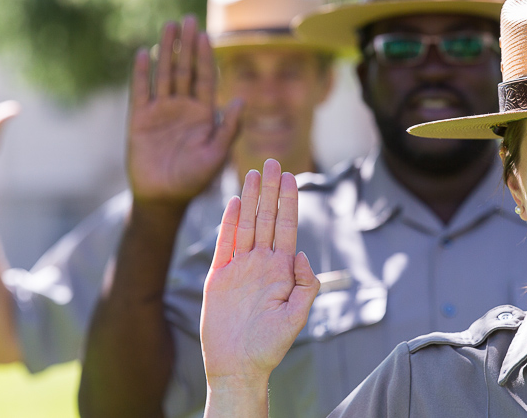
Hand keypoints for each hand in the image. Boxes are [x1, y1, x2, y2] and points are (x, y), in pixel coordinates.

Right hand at [127, 15, 239, 202]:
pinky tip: (143, 54)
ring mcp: (161, 111)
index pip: (205, 78)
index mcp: (203, 114)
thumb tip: (240, 99)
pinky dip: (142, 74)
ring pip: (164, 74)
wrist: (163, 198)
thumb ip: (229, 128)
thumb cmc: (194, 179)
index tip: (206, 34)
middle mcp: (183, 108)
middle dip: (186, 45)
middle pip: (185, 69)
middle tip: (188, 19)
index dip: (205, 57)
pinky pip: (141, 92)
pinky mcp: (140, 119)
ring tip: (168, 27)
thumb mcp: (217, 154)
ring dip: (166, 51)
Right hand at [201, 159, 319, 388]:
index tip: (291, 176)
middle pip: (267, 218)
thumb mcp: (297, 316)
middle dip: (271, 190)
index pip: (287, 227)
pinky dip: (229, 223)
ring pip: (247, 224)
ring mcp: (240, 267)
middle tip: (273, 161)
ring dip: (251, 198)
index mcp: (282, 270)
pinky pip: (225, 243)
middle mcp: (262, 263)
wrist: (238, 364)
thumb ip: (305, 285)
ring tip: (254, 172)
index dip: (289, 201)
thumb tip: (303, 255)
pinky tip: (235, 203)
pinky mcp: (220, 276)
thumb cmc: (270, 345)